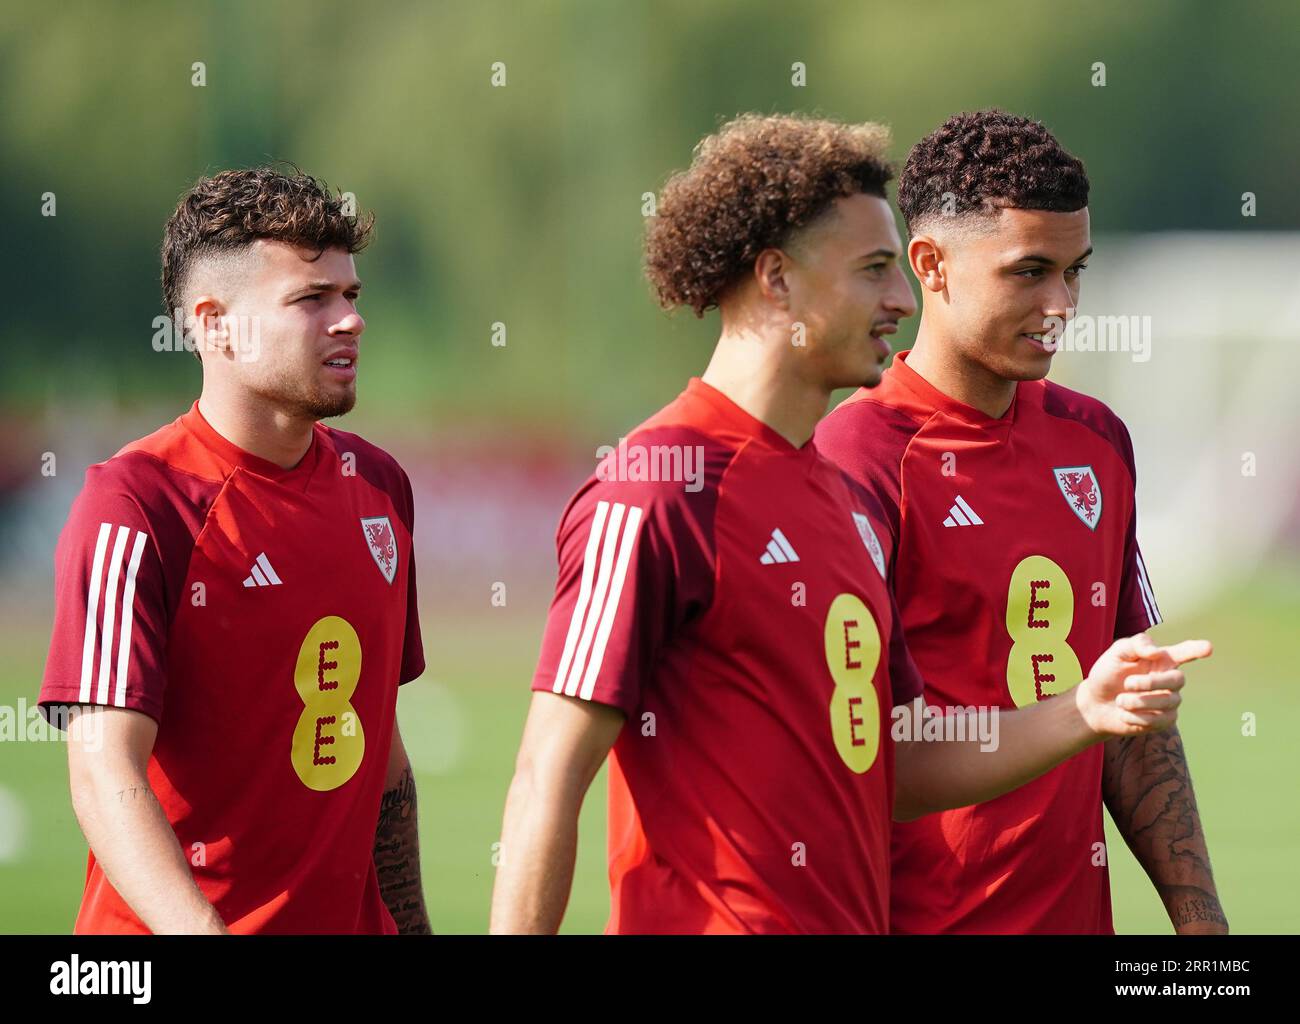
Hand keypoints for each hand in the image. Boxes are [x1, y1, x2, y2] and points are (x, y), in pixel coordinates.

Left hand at [1075, 633, 1211, 738]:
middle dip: (1151, 682)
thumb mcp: (1117, 653)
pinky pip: (1157, 721)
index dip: (1197, 650)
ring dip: (1137, 701)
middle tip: (1128, 683)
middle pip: (1178, 680)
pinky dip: (1135, 718)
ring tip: (1120, 700)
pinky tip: (1124, 713)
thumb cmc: (1108, 673)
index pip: (1185, 653)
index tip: (1208, 647)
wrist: (1096, 703)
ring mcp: (1170, 701)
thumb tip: (1157, 653)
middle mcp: (1170, 680)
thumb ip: (1136, 645)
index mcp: (1162, 659)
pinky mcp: (1164, 721)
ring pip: (1167, 702)